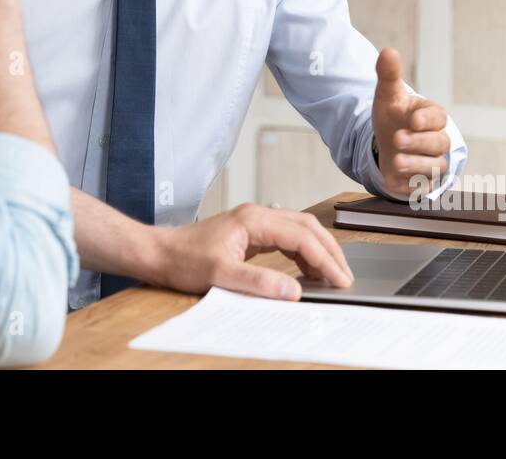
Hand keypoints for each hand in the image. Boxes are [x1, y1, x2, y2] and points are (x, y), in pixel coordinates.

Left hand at [149, 203, 352, 300]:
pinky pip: (286, 238)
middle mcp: (258, 215)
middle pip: (307, 227)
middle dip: (329, 251)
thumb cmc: (184, 259)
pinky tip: (307, 271)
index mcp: (254, 219)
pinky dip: (302, 253)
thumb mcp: (220, 275)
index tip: (339, 280)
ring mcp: (255, 222)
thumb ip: (258, 282)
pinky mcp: (251, 233)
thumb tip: (292, 290)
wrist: (161, 253)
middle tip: (344, 277)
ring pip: (299, 230)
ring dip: (318, 251)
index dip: (324, 259)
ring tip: (331, 276)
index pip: (302, 237)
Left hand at [372, 47, 450, 200]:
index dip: (427, 119)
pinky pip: (422, 187)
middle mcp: (436, 140)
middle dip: (419, 142)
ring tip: (396, 161)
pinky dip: (409, 184)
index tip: (413, 119)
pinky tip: (394, 180)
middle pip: (438, 143)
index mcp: (431, 116)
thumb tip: (388, 51)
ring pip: (434, 167)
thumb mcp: (387, 96)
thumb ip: (389, 75)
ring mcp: (432, 163)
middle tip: (398, 139)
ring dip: (416, 165)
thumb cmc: (393, 117)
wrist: (387, 144)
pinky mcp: (423, 183)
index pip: (438, 117)